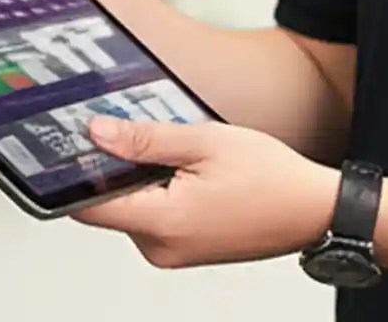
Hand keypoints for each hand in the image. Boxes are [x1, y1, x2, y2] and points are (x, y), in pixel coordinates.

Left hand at [75, 118, 338, 268]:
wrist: (313, 210)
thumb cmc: (271, 178)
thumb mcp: (204, 141)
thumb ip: (144, 139)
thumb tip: (97, 134)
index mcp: (163, 222)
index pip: (88, 206)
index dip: (75, 172)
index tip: (74, 143)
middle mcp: (161, 247)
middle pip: (110, 204)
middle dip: (122, 167)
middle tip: (152, 136)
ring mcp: (173, 253)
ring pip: (134, 208)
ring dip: (147, 178)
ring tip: (186, 155)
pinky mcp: (184, 250)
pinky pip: (155, 217)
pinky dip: (163, 192)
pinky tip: (192, 173)